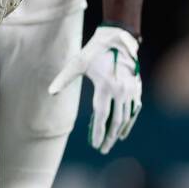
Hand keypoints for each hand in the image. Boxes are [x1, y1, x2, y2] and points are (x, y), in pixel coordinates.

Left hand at [48, 24, 140, 154]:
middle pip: (116, 120)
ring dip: (119, 131)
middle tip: (102, 150)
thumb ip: (64, 78)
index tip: (95, 145)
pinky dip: (130, 121)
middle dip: (109, 137)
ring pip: (127, 116)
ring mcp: (131, 90)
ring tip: (112, 142)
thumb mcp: (78, 62)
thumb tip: (50, 92)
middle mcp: (121, 90)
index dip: (98, 132)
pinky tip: (124, 130)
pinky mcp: (137, 87)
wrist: (119, 37)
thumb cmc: (95, 51)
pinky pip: (134, 109)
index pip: (101, 115)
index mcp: (106, 86)